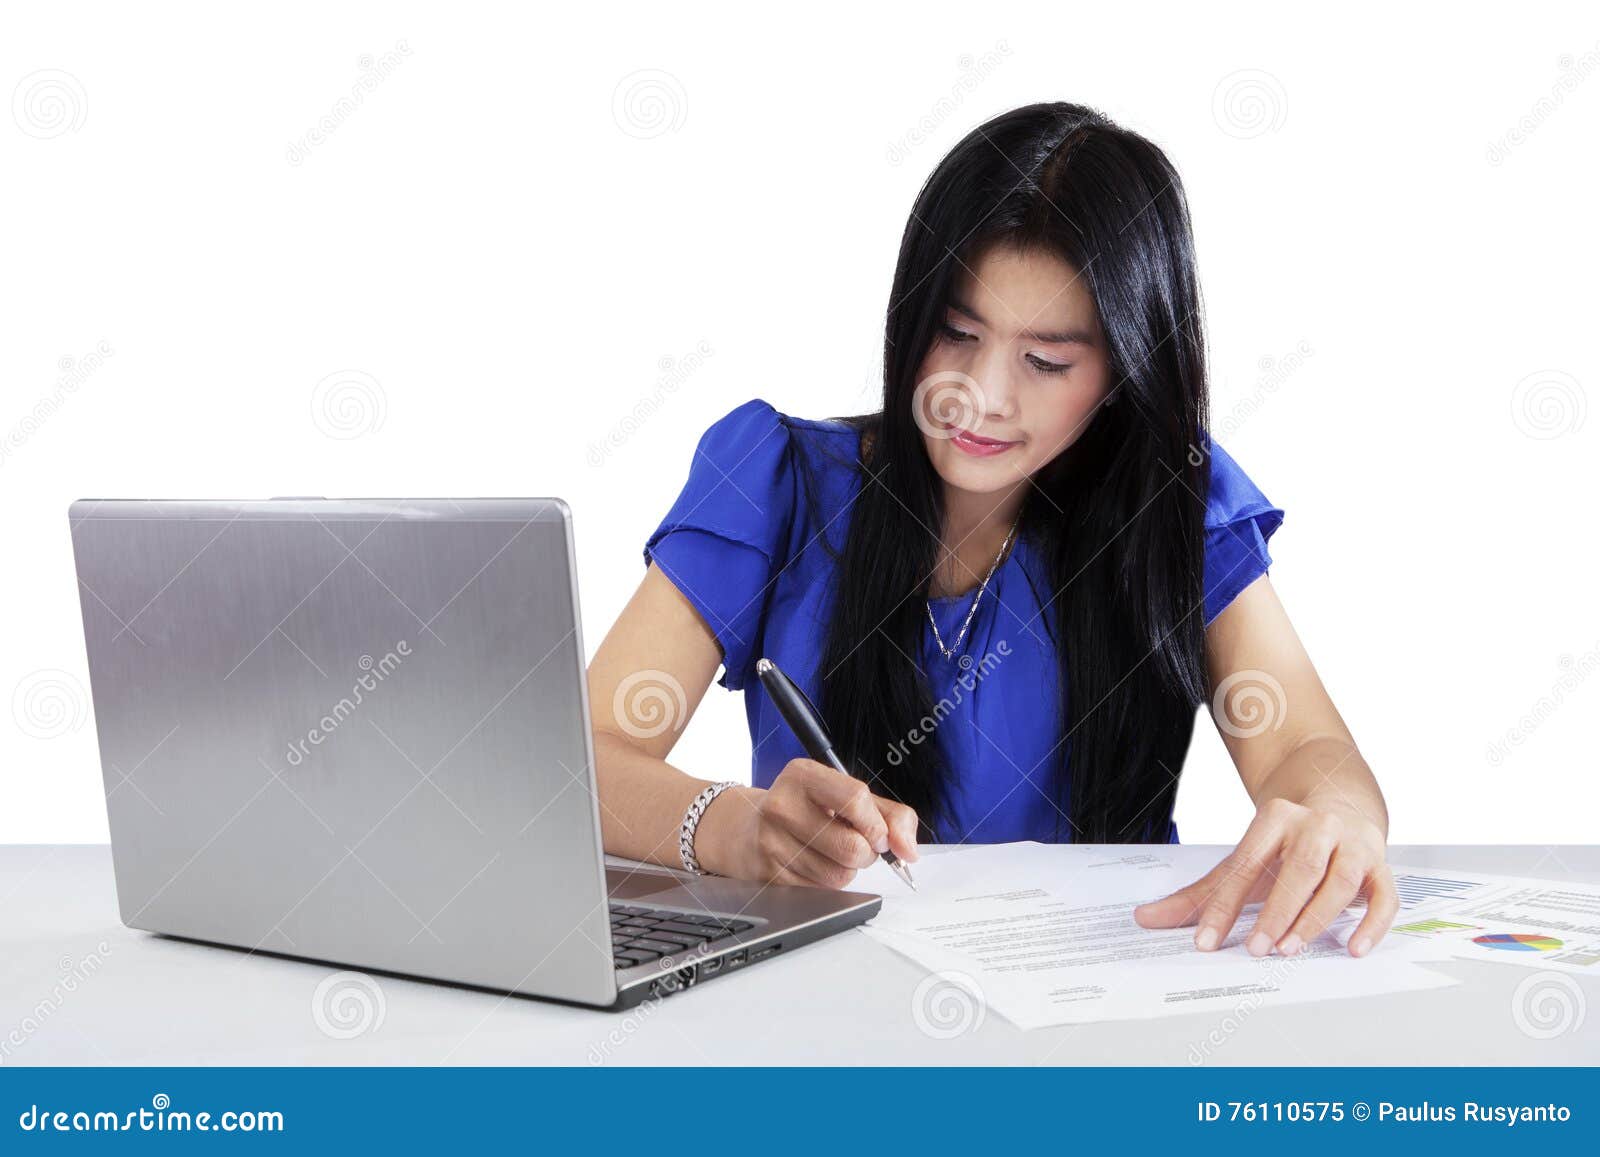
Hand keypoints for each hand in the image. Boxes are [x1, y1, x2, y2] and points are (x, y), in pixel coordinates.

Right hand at [695, 759, 918, 888]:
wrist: (746, 828)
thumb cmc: (806, 808)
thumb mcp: (845, 795)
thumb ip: (890, 815)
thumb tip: (908, 850)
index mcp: (803, 775)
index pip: (856, 799)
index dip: (877, 824)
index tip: (879, 833)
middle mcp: (782, 805)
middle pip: (852, 846)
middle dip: (867, 852)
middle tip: (856, 842)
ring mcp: (772, 843)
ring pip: (840, 875)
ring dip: (848, 869)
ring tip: (831, 851)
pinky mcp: (770, 875)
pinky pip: (822, 891)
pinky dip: (828, 882)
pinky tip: (814, 864)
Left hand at [1132, 797, 1397, 957]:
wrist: (1340, 801)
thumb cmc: (1288, 843)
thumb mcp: (1245, 862)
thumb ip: (1201, 894)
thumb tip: (1146, 919)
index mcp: (1276, 819)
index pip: (1245, 864)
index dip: (1224, 905)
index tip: (1205, 940)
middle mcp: (1317, 826)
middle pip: (1298, 868)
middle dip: (1276, 910)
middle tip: (1255, 948)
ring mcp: (1354, 844)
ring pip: (1339, 881)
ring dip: (1315, 917)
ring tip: (1290, 949)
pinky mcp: (1380, 866)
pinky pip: (1384, 895)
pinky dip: (1371, 922)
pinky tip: (1352, 948)